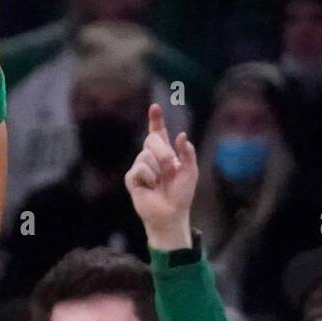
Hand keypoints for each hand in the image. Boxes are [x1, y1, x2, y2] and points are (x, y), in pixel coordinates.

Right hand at [125, 103, 197, 249]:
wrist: (170, 213)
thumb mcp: (190, 172)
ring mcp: (140, 166)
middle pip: (152, 139)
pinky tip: (150, 187)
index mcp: (165, 152)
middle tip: (170, 167)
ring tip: (160, 183)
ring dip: (158, 170)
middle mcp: (150, 156)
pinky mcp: (131, 178)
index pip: (158, 132)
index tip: (155, 107)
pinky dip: (149, 178)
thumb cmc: (181, 194)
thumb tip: (181, 135)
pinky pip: (139, 169)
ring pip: (146, 155)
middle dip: (163, 152)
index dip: (155, 119)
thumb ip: (187, 153)